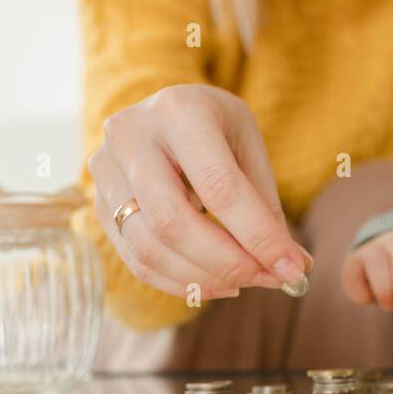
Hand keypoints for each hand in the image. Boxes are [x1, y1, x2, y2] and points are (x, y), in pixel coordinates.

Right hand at [90, 84, 312, 299]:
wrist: (162, 114)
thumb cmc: (214, 130)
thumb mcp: (247, 149)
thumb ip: (266, 207)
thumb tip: (295, 269)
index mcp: (179, 110)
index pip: (220, 187)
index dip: (258, 236)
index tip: (292, 270)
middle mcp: (131, 136)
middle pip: (173, 222)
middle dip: (226, 263)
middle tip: (266, 279)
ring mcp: (105, 170)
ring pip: (149, 248)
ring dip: (203, 279)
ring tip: (242, 283)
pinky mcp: (97, 202)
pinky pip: (136, 259)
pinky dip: (179, 282)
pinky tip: (213, 283)